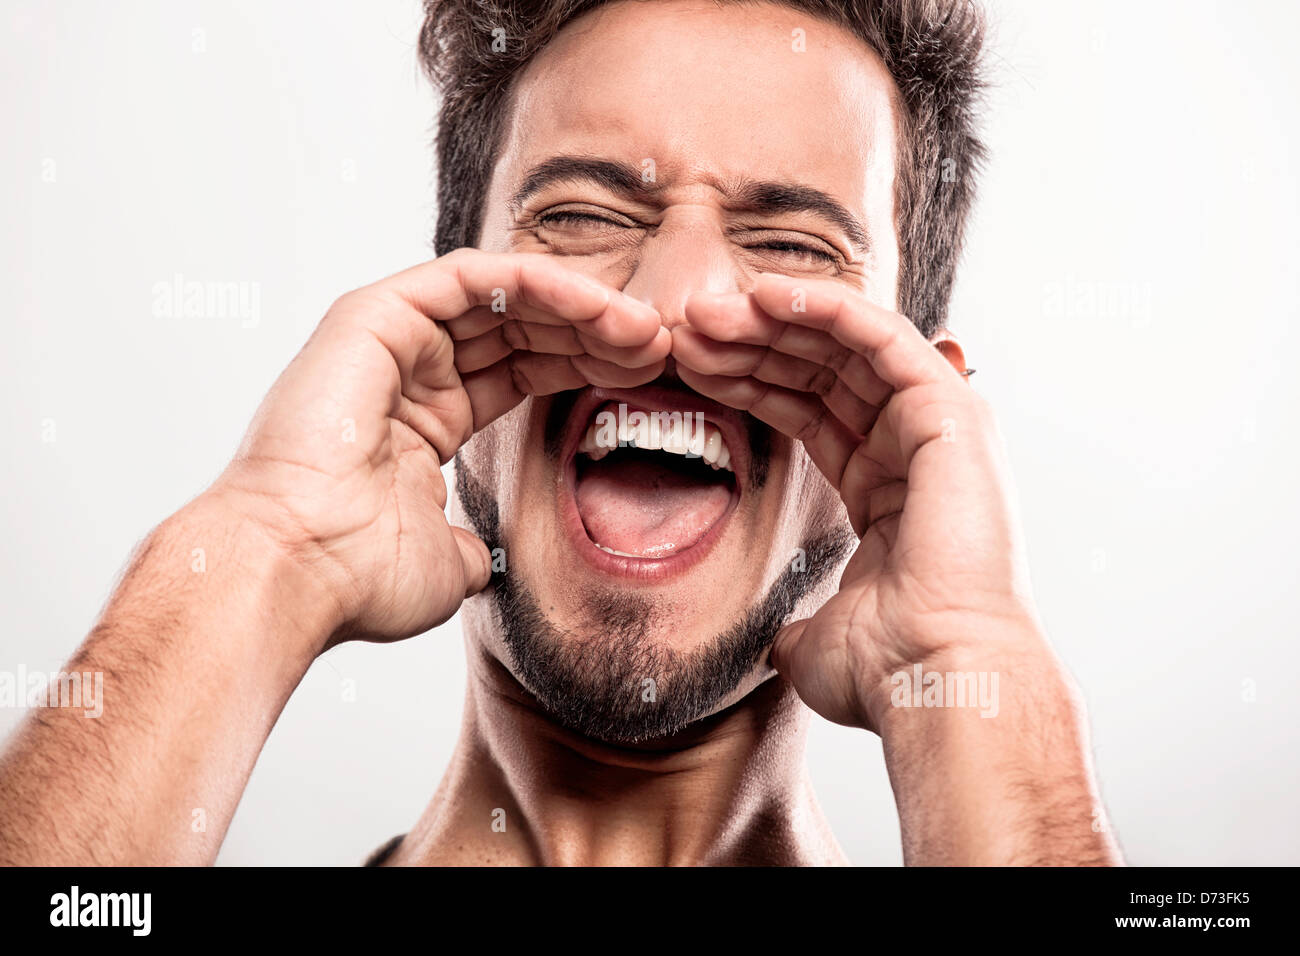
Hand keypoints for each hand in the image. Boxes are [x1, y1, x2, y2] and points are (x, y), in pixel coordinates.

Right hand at [213, 249, 668, 647]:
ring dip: (580, 304)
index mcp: (424, 421)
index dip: (586, 368)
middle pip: (522, 329)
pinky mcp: (373, 314)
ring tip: (642, 327)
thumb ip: (470, 545)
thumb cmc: (358, 576)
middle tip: (660, 344)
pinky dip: (536, 281)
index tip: (649, 378)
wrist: (299, 572)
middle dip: (596, 332)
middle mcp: (408, 372)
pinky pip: (471, 278)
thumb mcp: (444, 563)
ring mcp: (389, 339)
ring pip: (504, 296)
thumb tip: (482, 559)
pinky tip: (594, 302)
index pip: (522, 372)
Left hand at [672, 273, 1044, 730]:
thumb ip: (797, 621)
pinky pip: (879, 334)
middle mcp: (914, 447)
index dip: (747, 381)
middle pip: (820, 368)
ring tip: (704, 310)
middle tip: (684, 325)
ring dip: (771, 318)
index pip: (808, 409)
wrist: (932, 676)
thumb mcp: (818, 635)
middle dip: (749, 343)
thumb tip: (781, 642)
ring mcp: (936, 423)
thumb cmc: (885, 665)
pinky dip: (823, 307)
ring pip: (844, 343)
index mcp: (885, 488)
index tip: (686, 366)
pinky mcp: (948, 408)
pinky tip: (764, 295)